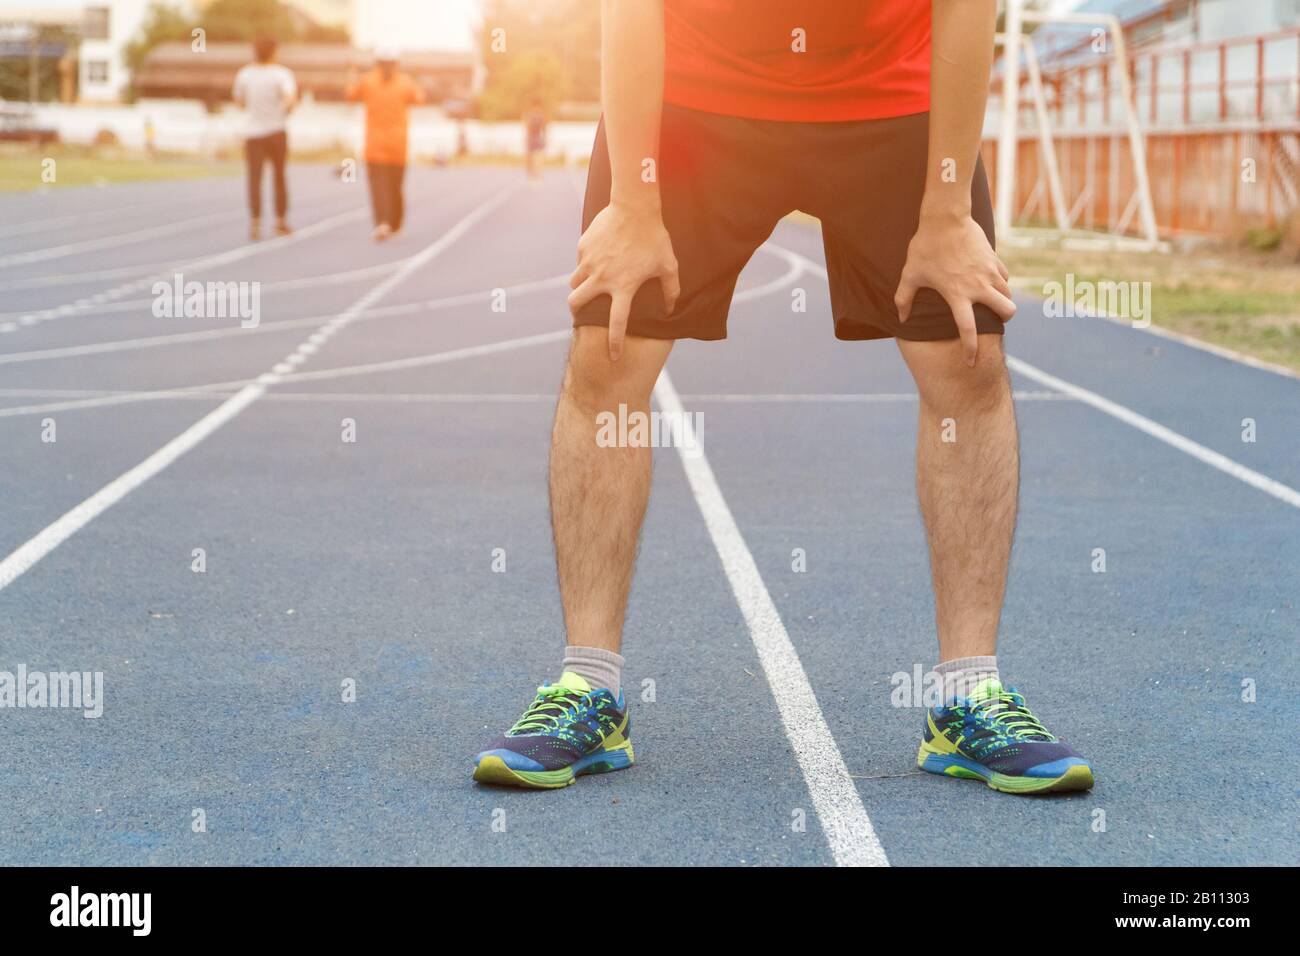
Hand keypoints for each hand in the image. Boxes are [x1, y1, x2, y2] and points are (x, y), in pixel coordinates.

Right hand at [568, 201, 679, 360]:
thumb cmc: (655, 238)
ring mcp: (590, 262)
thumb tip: (670, 309)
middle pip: (577, 304)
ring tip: (589, 284)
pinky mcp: (583, 247)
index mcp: (624, 287)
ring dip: (579, 287)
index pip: (617, 323)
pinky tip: (597, 258)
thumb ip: (671, 290)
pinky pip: (580, 261)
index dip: (614, 343)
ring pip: (574, 283)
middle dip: (576, 313)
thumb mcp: (668, 265)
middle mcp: (603, 278)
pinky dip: (585, 264)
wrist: (635, 206)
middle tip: (580, 313)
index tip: (613, 357)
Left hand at [895, 211, 1015, 365]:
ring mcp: (989, 272)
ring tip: (990, 302)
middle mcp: (978, 287)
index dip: (971, 349)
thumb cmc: (924, 247)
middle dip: (1003, 321)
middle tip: (993, 320)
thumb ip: (903, 299)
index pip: (968, 330)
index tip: (972, 362)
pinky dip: (1000, 283)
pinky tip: (989, 281)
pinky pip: (1005, 277)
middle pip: (1006, 313)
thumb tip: (900, 319)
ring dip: (1002, 302)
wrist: (945, 217)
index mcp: (957, 295)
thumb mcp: (909, 274)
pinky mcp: (995, 259)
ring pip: (1008, 295)